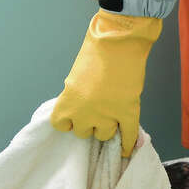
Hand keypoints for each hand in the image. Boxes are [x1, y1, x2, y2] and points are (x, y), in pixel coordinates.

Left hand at [50, 11, 161, 156]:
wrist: (119, 39)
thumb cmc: (96, 48)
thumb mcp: (77, 74)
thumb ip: (77, 94)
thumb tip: (83, 104)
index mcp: (68, 101)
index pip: (60, 125)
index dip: (68, 121)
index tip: (74, 116)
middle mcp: (85, 113)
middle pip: (83, 132)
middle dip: (89, 122)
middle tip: (95, 111)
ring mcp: (108, 115)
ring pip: (105, 134)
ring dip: (107, 127)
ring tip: (111, 116)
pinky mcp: (128, 111)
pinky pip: (128, 135)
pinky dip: (128, 143)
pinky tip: (126, 149)